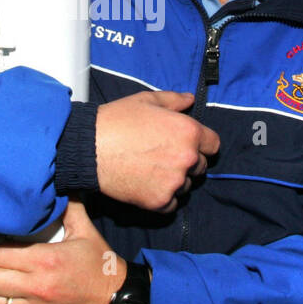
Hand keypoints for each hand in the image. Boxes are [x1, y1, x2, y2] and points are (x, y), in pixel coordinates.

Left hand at [0, 200, 124, 303]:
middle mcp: (38, 286)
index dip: (3, 249)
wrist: (119, 302)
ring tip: (10, 287)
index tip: (11, 249)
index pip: (1, 254)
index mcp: (46, 260)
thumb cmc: (104, 269)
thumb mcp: (87, 234)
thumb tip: (65, 188)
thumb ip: (71, 209)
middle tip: (8, 268)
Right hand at [95, 91, 220, 211]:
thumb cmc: (116, 121)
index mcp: (188, 132)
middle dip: (187, 162)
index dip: (201, 143)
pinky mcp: (159, 201)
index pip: (213, 144)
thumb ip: (174, 100)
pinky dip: (162, 197)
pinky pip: (172, 204)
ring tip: (151, 169)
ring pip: (186, 186)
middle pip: (201, 166)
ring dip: (175, 180)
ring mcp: (174, 182)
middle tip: (163, 156)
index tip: (188, 145)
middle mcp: (186, 158)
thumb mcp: (146, 101)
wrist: (88, 148)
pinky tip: (146, 183)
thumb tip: (190, 99)